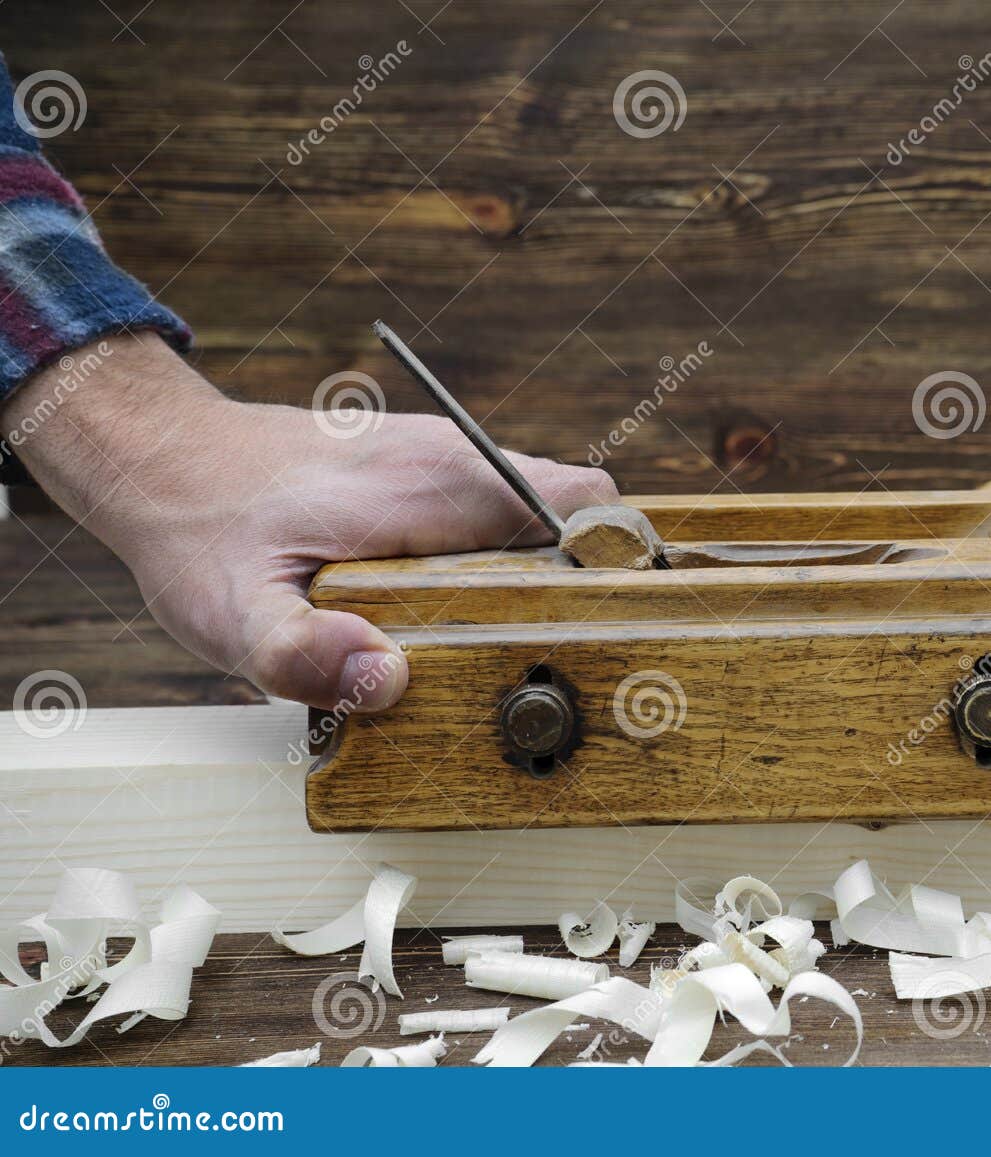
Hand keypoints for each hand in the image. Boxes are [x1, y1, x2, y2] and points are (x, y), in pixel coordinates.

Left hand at [2, 332, 617, 710]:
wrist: (164, 460)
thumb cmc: (199, 530)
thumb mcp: (231, 612)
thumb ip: (301, 653)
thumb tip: (386, 682)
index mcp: (440, 485)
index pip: (586, 504)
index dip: (615, 565)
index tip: (601, 629)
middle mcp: (459, 464)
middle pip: (577, 522)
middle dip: (579, 593)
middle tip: (547, 664)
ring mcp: (449, 466)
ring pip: (542, 523)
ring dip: (538, 584)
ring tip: (499, 650)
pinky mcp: (432, 480)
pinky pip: (501, 521)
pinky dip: (500, 568)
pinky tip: (453, 618)